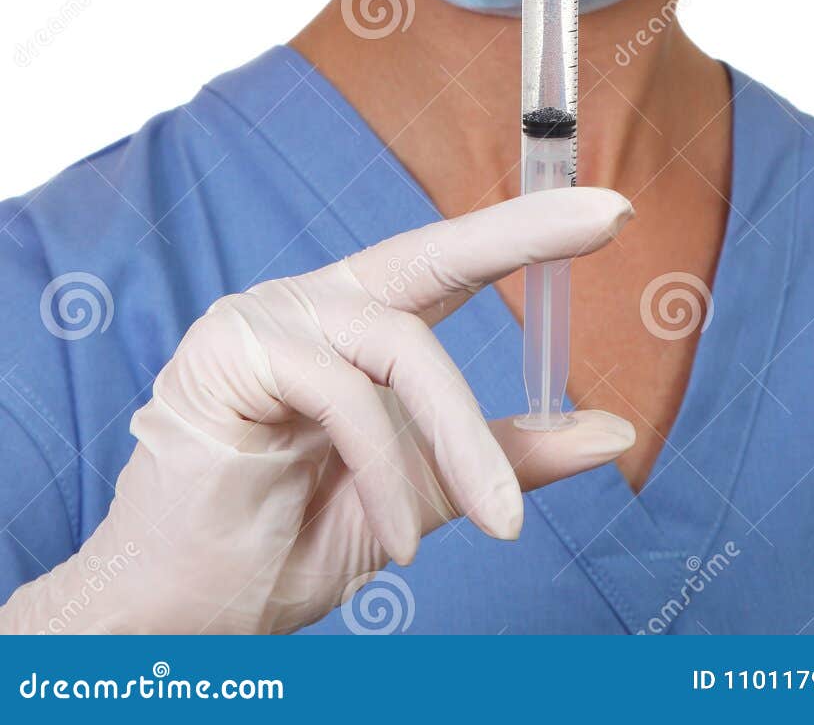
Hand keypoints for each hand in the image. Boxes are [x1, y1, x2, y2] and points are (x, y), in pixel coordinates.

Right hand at [0, 188, 634, 634]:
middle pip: (430, 254)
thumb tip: (613, 429)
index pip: (449, 264)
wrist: (185, 618)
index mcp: (354, 326)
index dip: (527, 232)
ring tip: (494, 525)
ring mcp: (266, 315)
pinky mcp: (230, 348)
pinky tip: (396, 537)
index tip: (611, 210)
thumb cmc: (286, 547)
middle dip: (523, 230)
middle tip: (612, 218)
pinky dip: (385, 470)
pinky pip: (344, 393)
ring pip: (401, 346)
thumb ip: (506, 455)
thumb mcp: (424, 496)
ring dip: (459, 442)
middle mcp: (313, 303)